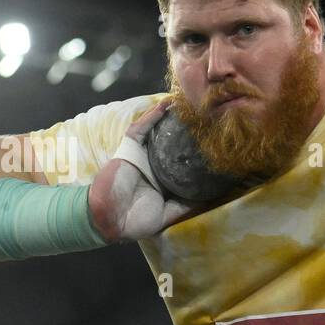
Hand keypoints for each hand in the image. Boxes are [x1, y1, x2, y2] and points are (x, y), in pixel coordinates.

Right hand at [87, 99, 211, 242]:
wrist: (110, 219)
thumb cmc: (136, 220)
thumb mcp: (167, 215)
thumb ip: (185, 206)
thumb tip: (209, 199)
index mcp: (162, 178)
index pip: (181, 160)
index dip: (195, 151)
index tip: (214, 141)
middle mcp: (153, 163)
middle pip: (171, 141)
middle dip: (186, 129)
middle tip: (206, 116)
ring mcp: (141, 154)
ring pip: (157, 130)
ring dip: (171, 117)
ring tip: (189, 103)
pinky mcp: (129, 147)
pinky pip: (141, 128)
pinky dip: (153, 115)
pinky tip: (167, 104)